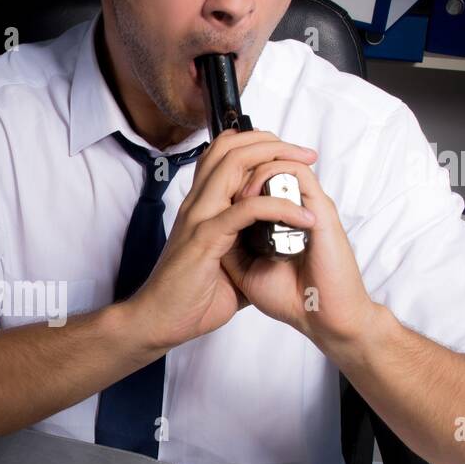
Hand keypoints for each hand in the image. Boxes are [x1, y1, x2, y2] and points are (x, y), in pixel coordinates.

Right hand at [123, 130, 317, 353]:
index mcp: (202, 206)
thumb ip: (249, 249)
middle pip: (231, 147)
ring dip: (275, 159)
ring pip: (235, 163)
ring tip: (304, 168)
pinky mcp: (206, 238)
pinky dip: (280, 206)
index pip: (224, 153)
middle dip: (273, 142)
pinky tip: (302, 217)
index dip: (258, 144)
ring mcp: (199, 217)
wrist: (159, 321)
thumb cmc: (188, 297)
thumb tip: (277, 250)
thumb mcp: (228, 266)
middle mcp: (198, 204)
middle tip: (305, 155)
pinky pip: (246, 208)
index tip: (292, 157)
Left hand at [220, 159, 378, 346]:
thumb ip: (229, 242)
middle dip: (237, 160)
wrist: (321, 320)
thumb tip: (207, 224)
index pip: (252, 173)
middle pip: (264, 157)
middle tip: (220, 183)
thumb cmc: (290, 298)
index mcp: (275, 216)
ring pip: (278, 158)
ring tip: (237, 195)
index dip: (227, 172)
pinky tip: (251, 198)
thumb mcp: (244, 270)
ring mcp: (304, 205)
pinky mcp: (319, 211)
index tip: (208, 192)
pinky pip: (296, 175)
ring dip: (250, 167)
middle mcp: (291, 205)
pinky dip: (270, 176)